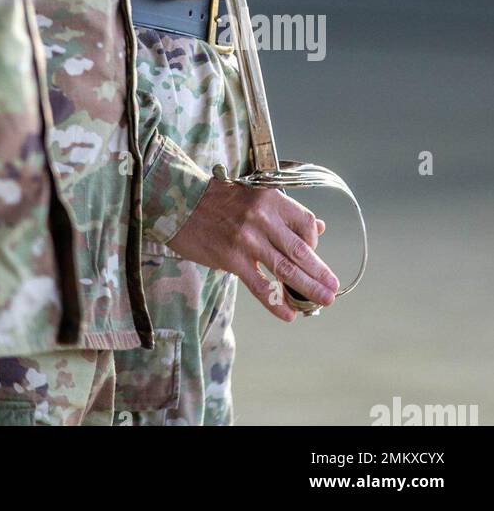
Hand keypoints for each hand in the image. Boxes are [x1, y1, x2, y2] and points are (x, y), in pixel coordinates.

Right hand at [168, 177, 338, 321]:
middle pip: (300, 250)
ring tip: (322, 301)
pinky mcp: (231, 258)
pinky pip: (261, 286)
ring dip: (307, 289)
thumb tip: (318, 227)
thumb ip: (284, 213)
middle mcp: (261, 217)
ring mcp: (247, 239)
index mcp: (269, 198)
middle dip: (319, 273)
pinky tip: (289, 314)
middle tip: (333, 289)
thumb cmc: (216, 199)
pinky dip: (277, 302)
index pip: (305, 224)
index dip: (314, 242)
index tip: (313, 254)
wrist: (177, 200)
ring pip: (286, 269)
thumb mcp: (253, 196)